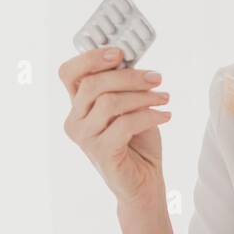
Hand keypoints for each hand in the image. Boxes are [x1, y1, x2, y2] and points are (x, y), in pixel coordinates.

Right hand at [58, 46, 170, 200]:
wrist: (143, 182)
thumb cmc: (136, 141)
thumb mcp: (129, 106)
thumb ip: (123, 85)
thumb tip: (131, 59)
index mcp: (77, 105)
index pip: (69, 73)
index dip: (90, 58)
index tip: (119, 52)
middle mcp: (74, 121)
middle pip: (93, 84)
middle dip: (129, 76)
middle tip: (156, 78)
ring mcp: (85, 138)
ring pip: (109, 102)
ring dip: (143, 96)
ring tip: (164, 99)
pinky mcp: (102, 153)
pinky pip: (124, 124)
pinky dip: (149, 116)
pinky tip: (165, 116)